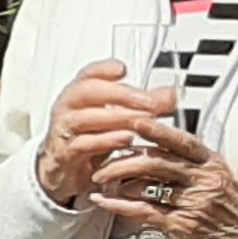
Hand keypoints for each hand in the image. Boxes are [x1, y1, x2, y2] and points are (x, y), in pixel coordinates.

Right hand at [35, 61, 177, 207]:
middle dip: (120, 94)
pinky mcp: (65, 152)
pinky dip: (106, 141)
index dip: (103, 69)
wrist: (65, 169)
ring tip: (143, 119)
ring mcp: (63, 129)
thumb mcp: (115, 117)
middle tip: (149, 102)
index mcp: (78, 94)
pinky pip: (83, 143)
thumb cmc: (89, 137)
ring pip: (86, 118)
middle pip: (87, 91)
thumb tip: (173, 95)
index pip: (87, 74)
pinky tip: (126, 139)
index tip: (122, 69)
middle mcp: (67, 108)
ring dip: (117, 117)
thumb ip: (144, 105)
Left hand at [88, 122, 237, 238]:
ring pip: (147, 186)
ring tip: (104, 183)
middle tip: (104, 163)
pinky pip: (145, 211)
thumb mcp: (220, 176)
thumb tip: (160, 142)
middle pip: (156, 162)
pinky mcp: (184, 225)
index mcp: (211, 164)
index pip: (182, 141)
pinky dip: (121, 206)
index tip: (135, 121)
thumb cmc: (234, 209)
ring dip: (120, 185)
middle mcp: (204, 180)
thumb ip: (192, 160)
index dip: (157, 130)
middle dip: (123, 162)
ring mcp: (194, 203)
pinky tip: (107, 201)